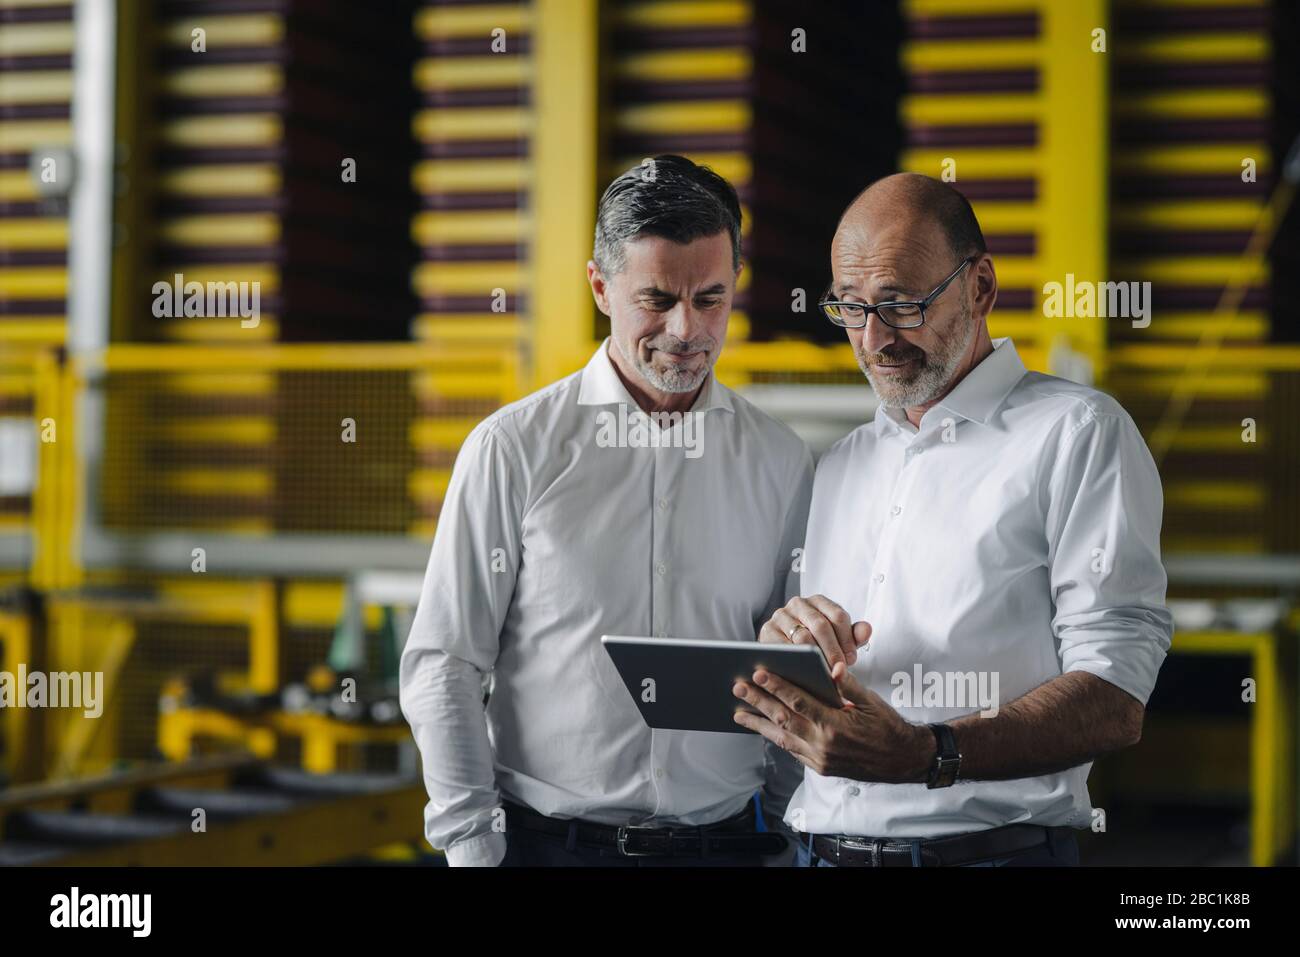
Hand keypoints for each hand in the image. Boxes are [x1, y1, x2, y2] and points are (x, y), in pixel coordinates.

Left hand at [732, 666, 933, 782]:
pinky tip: (762, 728)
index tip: (759, 673)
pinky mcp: (819, 767)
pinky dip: (774, 738)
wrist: (903, 761)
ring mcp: (820, 759)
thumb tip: (830, 666)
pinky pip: (791, 750)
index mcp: (836, 725)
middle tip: (738, 687)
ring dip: (758, 723)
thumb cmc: (887, 726)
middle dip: (759, 702)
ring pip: (782, 738)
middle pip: (784, 719)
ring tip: (738, 711)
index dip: (778, 687)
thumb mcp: (870, 701)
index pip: (800, 702)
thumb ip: (847, 684)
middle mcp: (824, 745)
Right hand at [759, 595, 871, 678]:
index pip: (837, 615)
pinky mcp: (767, 630)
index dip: (847, 639)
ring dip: (816, 656)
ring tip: (825, 672)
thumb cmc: (816, 643)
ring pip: (802, 636)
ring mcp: (781, 615)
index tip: (851, 659)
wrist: (786, 651)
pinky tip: (804, 671)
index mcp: (818, 601)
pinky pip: (783, 646)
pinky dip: (795, 659)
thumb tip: (866, 630)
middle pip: (820, 625)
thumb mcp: (838, 639)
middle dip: (832, 649)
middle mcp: (798, 603)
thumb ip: (855, 635)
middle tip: (839, 669)